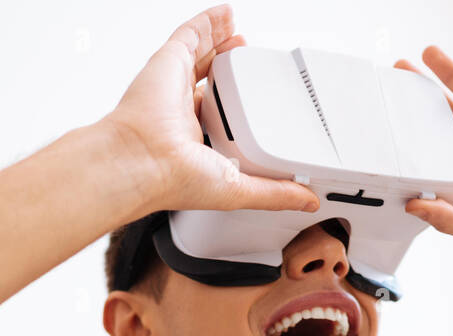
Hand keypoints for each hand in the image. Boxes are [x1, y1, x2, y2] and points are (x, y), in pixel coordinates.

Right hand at [104, 5, 318, 215]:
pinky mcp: (169, 61)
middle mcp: (183, 113)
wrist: (144, 160)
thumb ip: (276, 192)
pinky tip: (225, 13)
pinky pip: (190, 32)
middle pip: (209, 82)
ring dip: (220, 42)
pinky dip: (208, 21)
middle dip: (228, 71)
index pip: (218, 119)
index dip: (235, 109)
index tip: (254, 105)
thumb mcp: (240, 190)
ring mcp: (175, 84)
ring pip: (201, 55)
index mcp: (196, 142)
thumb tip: (308, 200)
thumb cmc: (176, 178)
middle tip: (249, 61)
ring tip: (239, 35)